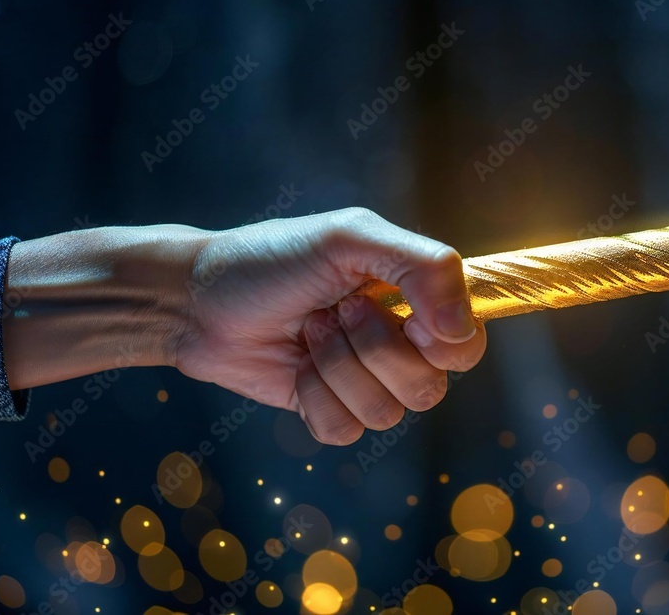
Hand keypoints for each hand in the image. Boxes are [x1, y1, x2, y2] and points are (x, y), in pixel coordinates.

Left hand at [173, 208, 486, 443]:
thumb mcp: (351, 238)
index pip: (469, 345)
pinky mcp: (329, 409)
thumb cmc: (274, 258)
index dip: (444, 344)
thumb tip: (463, 331)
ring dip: (337, 368)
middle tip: (336, 308)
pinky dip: (314, 397)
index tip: (402, 315)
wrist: (200, 298)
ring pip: (386, 413)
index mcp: (416, 299)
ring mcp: (364, 380)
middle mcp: (399, 344)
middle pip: (430, 388)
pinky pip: (345, 431)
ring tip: (309, 329)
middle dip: (373, 348)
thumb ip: (424, 267)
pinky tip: (295, 365)